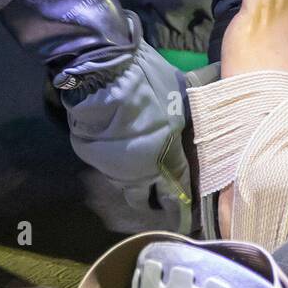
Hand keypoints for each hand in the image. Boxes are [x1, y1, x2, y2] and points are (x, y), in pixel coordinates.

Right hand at [65, 15, 192, 228]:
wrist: (107, 73)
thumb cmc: (151, 84)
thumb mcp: (179, 102)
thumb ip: (184, 126)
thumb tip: (198, 127)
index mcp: (166, 162)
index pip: (177, 196)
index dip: (181, 206)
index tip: (185, 213)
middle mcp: (139, 174)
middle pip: (144, 201)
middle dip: (151, 203)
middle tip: (156, 200)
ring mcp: (111, 168)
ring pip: (122, 186)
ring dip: (130, 182)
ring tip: (135, 174)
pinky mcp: (90, 156)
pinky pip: (104, 165)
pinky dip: (111, 162)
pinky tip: (115, 151)